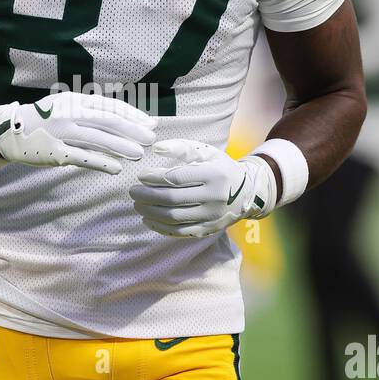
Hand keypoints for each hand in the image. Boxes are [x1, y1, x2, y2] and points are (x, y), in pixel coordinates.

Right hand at [0, 92, 156, 174]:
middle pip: (106, 121)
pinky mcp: (53, 152)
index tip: (150, 123)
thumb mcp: (69, 106)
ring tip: (138, 154)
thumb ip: (95, 112)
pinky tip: (116, 168)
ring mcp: (60, 132)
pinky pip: (81, 157)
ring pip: (96, 139)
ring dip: (120, 147)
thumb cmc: (48, 118)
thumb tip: (131, 119)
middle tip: (150, 139)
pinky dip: (100, 162)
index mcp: (75, 99)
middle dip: (131, 130)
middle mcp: (68, 112)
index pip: (109, 106)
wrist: (11, 130)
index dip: (132, 115)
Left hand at [129, 138, 276, 237]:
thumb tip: (156, 148)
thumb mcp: (205, 152)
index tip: (141, 176)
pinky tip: (148, 218)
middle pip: (172, 199)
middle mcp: (215, 197)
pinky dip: (160, 227)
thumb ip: (180, 147)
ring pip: (174, 217)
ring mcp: (212, 216)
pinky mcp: (208, 230)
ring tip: (137, 204)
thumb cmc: (219, 168)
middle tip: (132, 191)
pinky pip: (179, 232)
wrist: (246, 193)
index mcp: (215, 174)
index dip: (154, 178)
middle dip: (147, 196)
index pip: (177, 178)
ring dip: (150, 212)